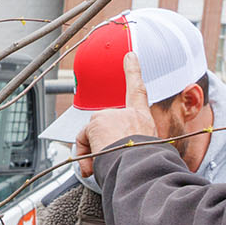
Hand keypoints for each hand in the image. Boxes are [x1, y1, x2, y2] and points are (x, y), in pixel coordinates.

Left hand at [77, 52, 160, 178]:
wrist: (141, 168)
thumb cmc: (142, 168)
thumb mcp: (139, 155)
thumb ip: (122, 149)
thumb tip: (99, 160)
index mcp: (143, 120)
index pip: (138, 92)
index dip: (133, 72)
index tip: (130, 56)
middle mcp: (129, 114)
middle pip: (102, 126)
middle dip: (97, 145)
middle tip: (105, 163)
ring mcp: (113, 115)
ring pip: (91, 135)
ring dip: (92, 152)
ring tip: (106, 164)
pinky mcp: (98, 121)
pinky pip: (82, 139)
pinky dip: (84, 153)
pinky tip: (95, 163)